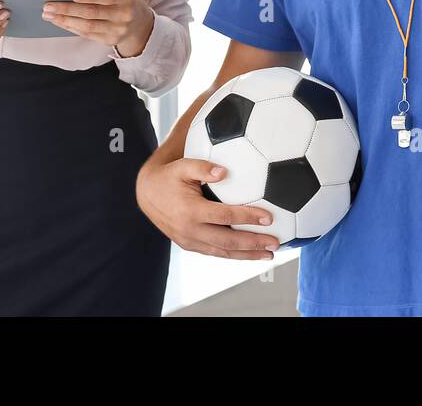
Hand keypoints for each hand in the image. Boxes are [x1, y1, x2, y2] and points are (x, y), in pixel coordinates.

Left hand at [42, 0, 153, 56]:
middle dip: (67, 9)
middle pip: (92, 13)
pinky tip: (60, 22)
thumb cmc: (122, 0)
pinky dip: (71, 27)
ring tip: (49, 15)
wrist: (139, 23)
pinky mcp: (110, 40)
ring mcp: (117, 30)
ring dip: (65, 20)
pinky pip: (87, 34)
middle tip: (48, 6)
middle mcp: (123, 15)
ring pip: (87, 26)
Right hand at [136, 157, 281, 259]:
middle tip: (276, 243)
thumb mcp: (182, 165)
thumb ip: (202, 167)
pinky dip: (233, 254)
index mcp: (190, 211)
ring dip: (247, 255)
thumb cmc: (169, 176)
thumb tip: (225, 171)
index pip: (225, 217)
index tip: (268, 218)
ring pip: (222, 252)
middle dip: (253, 244)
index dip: (248, 218)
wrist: (146, 194)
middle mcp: (189, 230)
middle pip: (228, 241)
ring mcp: (189, 241)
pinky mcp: (189, 245)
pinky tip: (249, 253)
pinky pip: (214, 253)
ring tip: (268, 254)